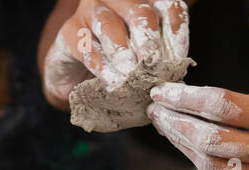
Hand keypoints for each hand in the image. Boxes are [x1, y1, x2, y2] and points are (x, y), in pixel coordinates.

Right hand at [42, 0, 189, 108]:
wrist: (75, 78)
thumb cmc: (115, 66)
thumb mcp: (141, 60)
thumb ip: (158, 60)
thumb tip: (176, 75)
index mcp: (143, 2)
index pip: (166, 6)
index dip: (175, 31)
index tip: (179, 59)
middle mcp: (117, 0)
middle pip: (139, 13)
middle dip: (149, 42)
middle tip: (154, 66)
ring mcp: (91, 12)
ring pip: (110, 26)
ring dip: (123, 52)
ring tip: (131, 75)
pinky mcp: (70, 32)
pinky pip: (86, 46)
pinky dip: (101, 66)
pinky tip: (111, 82)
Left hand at [147, 83, 248, 169]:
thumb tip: (213, 104)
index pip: (224, 106)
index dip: (188, 99)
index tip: (164, 92)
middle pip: (210, 138)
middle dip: (176, 124)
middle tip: (156, 112)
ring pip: (212, 164)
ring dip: (183, 145)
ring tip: (167, 128)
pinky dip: (206, 162)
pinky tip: (192, 148)